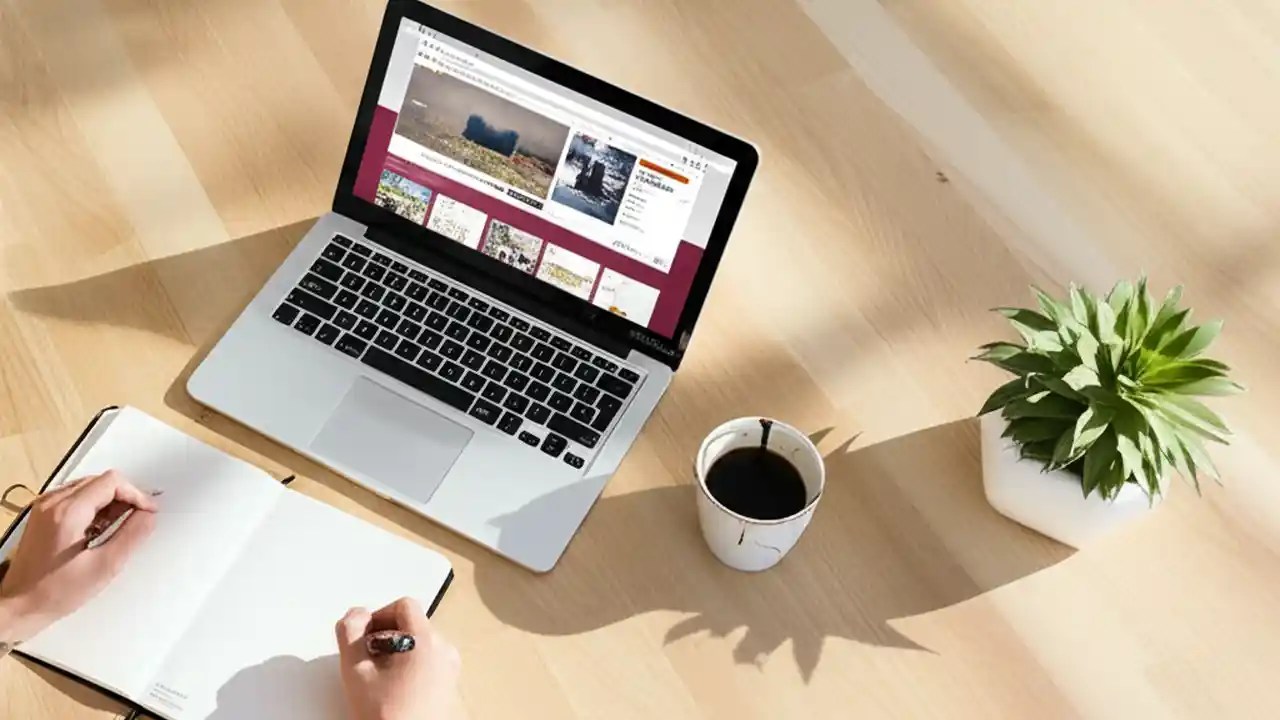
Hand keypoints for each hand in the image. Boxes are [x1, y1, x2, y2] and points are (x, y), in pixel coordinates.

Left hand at [0, 471, 157, 641]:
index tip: (148, 513)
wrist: (19, 605)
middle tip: (136, 521)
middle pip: (100, 481)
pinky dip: (93, 506)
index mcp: (67, 513)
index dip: (136, 494)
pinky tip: (98, 529)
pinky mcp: (42, 514)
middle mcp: (52, 502)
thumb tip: (148, 516)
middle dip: (124, 497)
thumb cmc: (57, 591)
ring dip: (109, 501)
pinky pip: (75, 497)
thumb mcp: (104, 567)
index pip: (111, 482)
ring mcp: (44, 507)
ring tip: (117, 527)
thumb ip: (131, 536)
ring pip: (88, 487)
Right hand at [336, 597, 462, 719]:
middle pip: (413, 623)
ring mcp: (450, 668)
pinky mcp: (449, 684)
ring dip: (397, 651)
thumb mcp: (355, 670)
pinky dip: (410, 665)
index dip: (379, 616)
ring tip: (380, 677)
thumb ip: (349, 632)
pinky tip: (394, 688)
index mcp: (426, 641)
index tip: (365, 638)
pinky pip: (429, 660)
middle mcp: (445, 650)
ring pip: (420, 643)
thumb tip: (356, 614)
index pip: (404, 605)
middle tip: (368, 659)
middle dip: (386, 635)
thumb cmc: (386, 714)